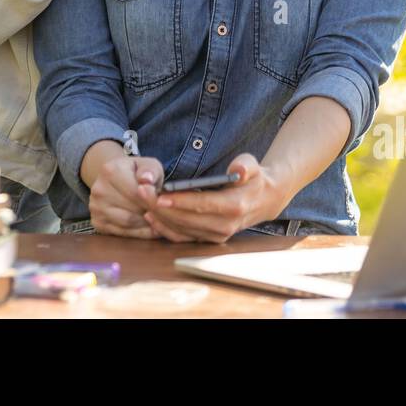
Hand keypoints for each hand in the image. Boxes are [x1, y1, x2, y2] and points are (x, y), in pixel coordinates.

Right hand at [89, 154, 164, 238]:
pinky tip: (150, 227)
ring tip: (159, 220)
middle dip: (151, 213)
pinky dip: (139, 232)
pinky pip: (122, 233)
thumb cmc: (136, 172)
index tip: (165, 205)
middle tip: (165, 215)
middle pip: (132, 209)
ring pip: (127, 223)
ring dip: (146, 224)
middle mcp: (99, 190)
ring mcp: (96, 207)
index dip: (153, 201)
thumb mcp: (148, 164)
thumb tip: (147, 179)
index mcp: (110, 171)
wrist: (114, 178)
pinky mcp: (97, 222)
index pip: (136, 193)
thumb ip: (150, 170)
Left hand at [142, 154, 289, 243]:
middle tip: (143, 194)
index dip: (181, 201)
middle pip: (188, 219)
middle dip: (162, 208)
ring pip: (183, 230)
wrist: (263, 201)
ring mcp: (217, 235)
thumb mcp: (253, 166)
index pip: (204, 205)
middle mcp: (225, 226)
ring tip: (143, 203)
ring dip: (161, 218)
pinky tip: (151, 217)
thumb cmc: (254, 179)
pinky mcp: (209, 240)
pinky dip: (166, 230)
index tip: (161, 196)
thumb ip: (245, 165)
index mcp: (235, 206)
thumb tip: (238, 170)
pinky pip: (184, 238)